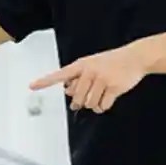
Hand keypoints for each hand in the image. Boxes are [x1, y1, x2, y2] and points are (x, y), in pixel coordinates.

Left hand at [28, 43, 150, 113]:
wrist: (134, 58)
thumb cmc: (110, 62)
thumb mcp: (91, 65)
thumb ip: (77, 77)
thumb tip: (67, 91)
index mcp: (81, 65)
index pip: (59, 75)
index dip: (45, 81)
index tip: (31, 86)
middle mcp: (89, 71)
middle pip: (76, 97)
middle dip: (81, 101)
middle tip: (88, 96)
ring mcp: (101, 79)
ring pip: (89, 103)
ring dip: (94, 104)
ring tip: (101, 94)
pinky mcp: (114, 87)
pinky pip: (102, 106)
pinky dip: (103, 107)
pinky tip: (108, 99)